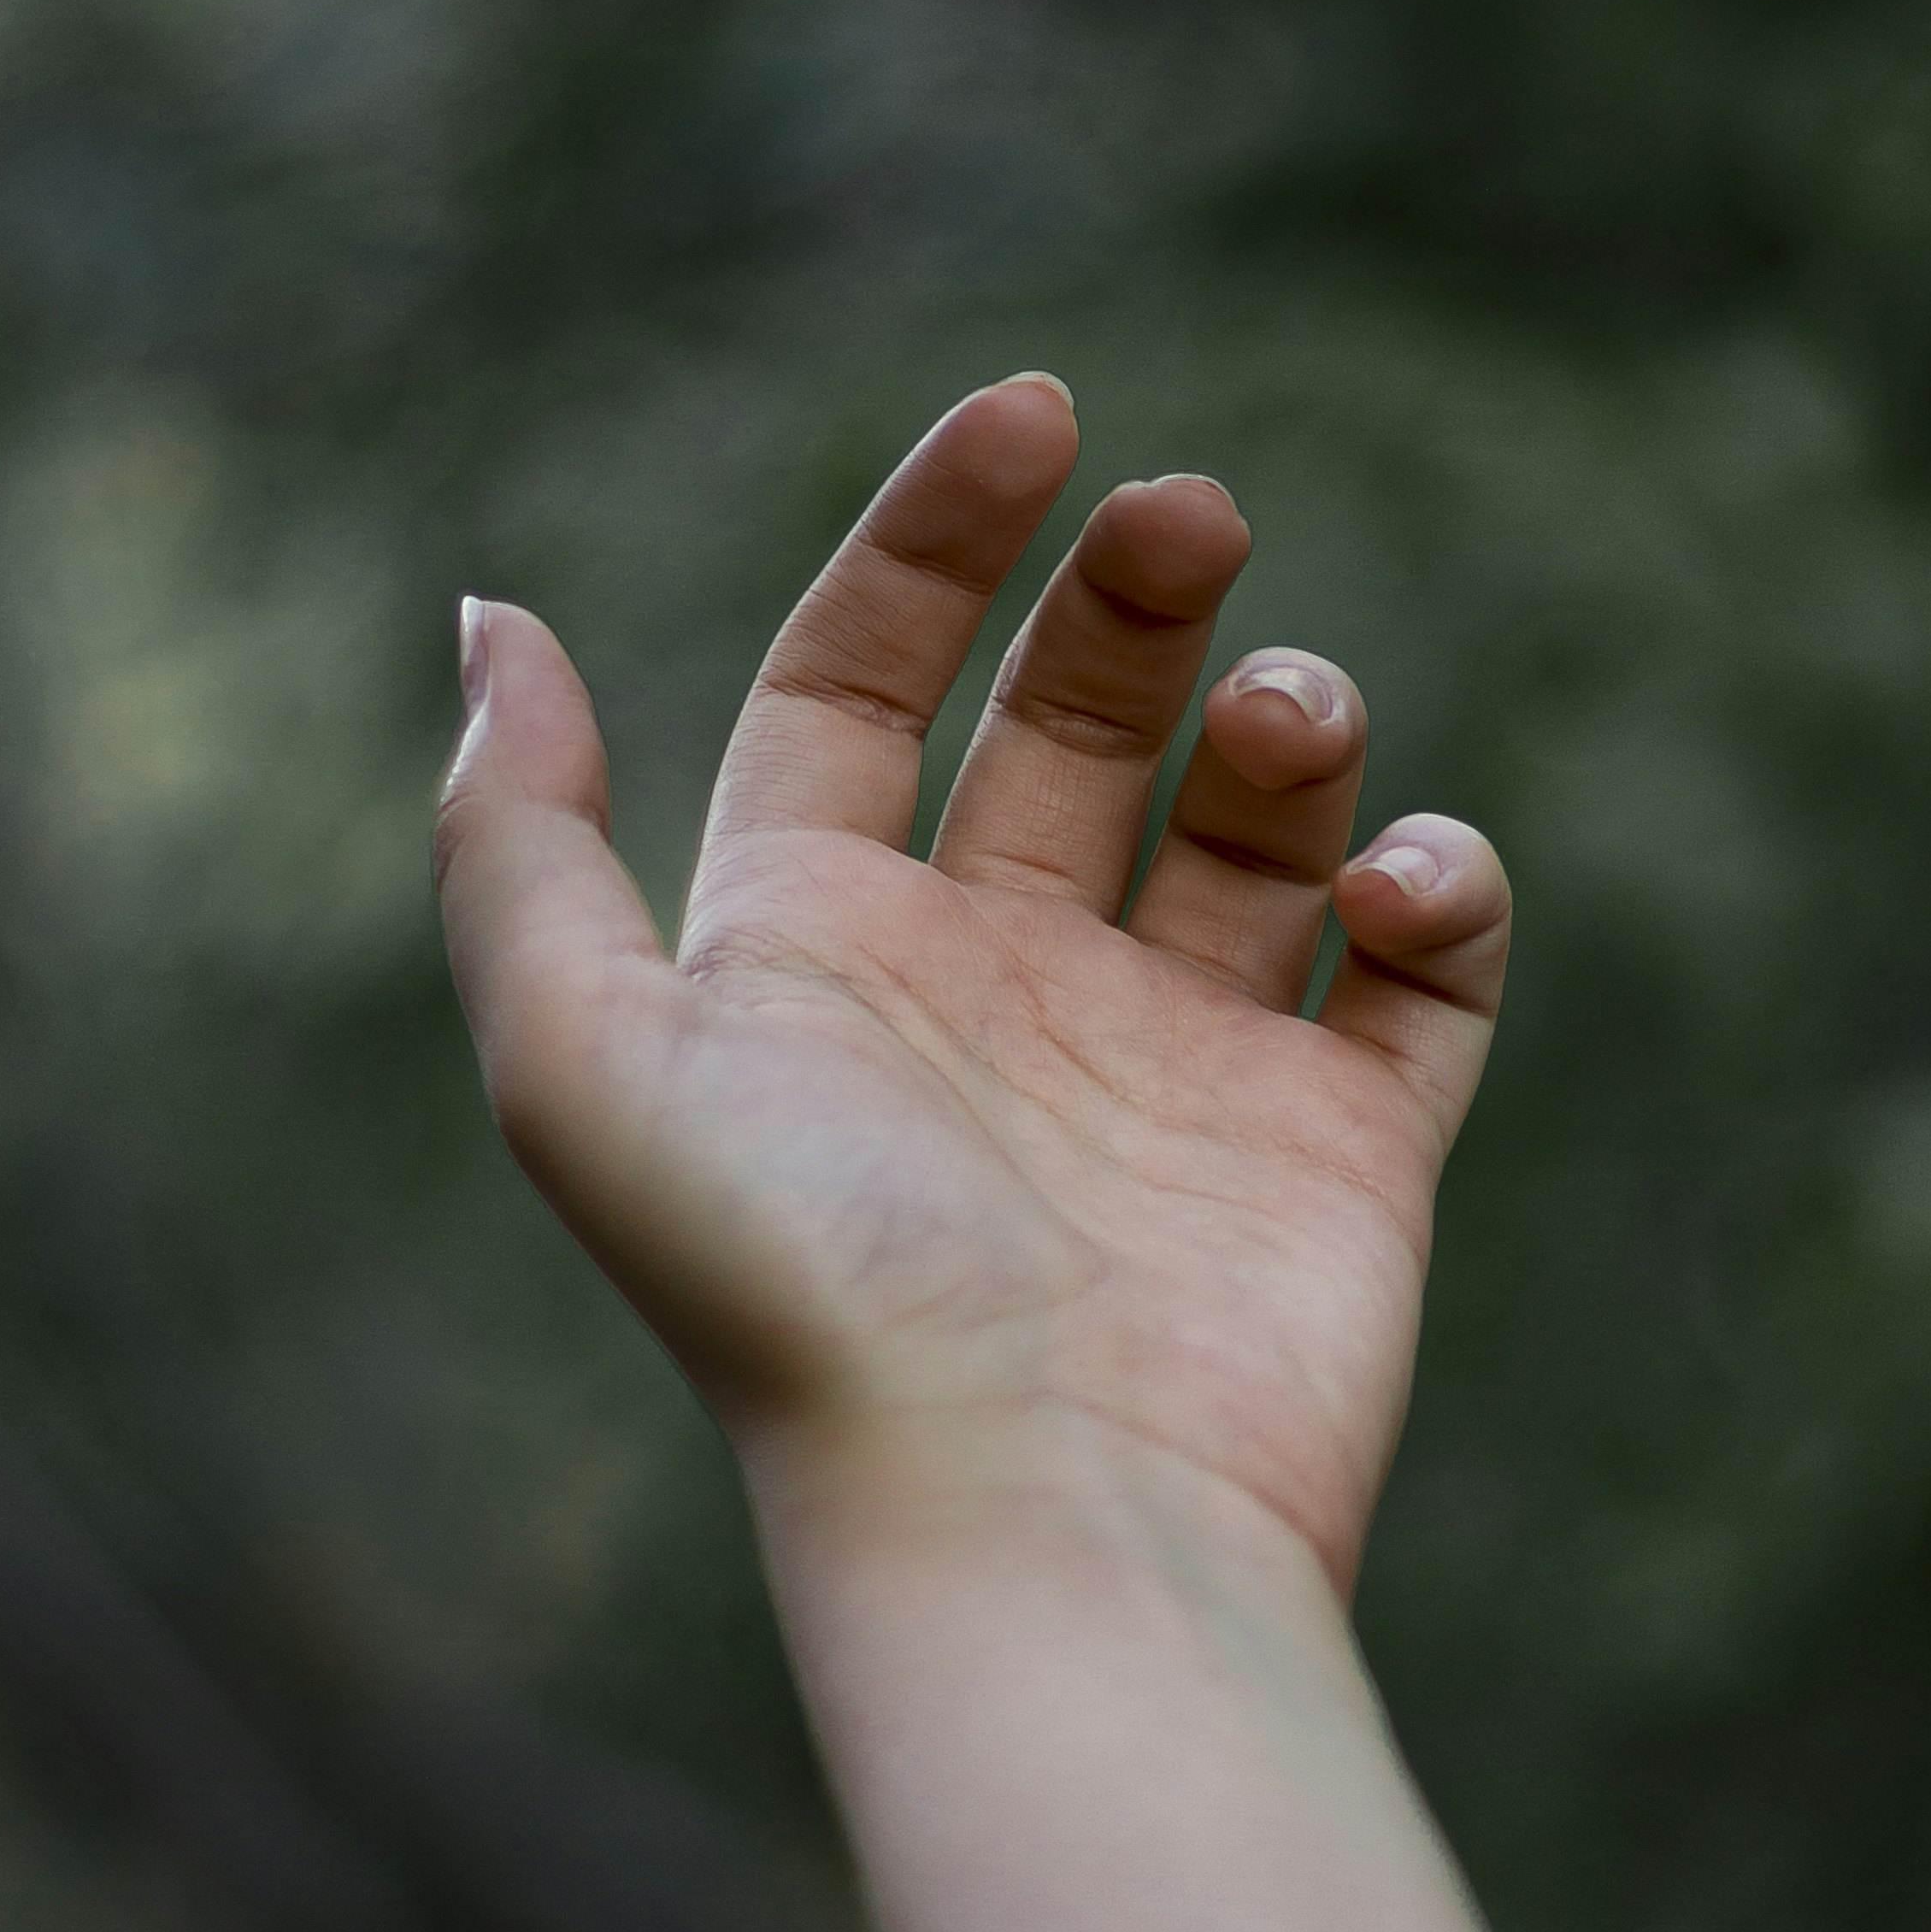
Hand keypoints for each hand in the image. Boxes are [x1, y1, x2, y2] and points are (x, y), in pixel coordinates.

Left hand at [434, 374, 1509, 1587]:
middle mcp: (1000, 993)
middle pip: (1075, 721)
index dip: (934, 538)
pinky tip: (1398, 884)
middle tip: (1193, 520)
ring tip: (1292, 726)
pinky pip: (1424, 974)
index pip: (867, 683)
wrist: (1040, 1516)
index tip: (1036, 415)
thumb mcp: (587, 1054)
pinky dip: (1439, 888)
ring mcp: (1184, 1068)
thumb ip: (516, 835)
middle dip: (1133, 595)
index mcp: (827, 951)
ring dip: (1288, 725)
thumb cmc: (808, 1290)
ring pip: (1261, 824)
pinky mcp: (1344, 1147)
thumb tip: (492, 616)